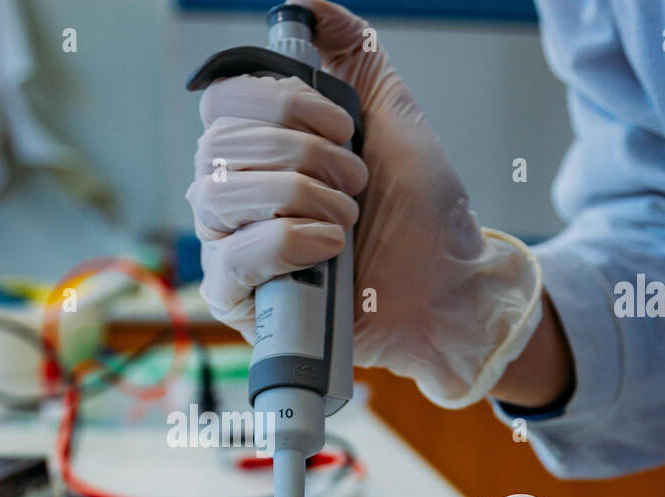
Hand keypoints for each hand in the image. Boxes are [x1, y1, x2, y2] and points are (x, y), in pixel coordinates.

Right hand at [185, 0, 542, 407]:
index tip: (342, 126)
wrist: (445, 285)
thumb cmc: (419, 212)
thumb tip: (305, 0)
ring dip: (301, 197)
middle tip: (355, 179)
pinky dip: (287, 242)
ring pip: (220, 196)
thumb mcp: (391, 113)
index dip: (280, 105)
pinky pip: (233, 258)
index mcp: (259, 147)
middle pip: (220, 145)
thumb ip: (351, 52)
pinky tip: (329, 247)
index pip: (223, 101)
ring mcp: (228, 245)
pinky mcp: (237, 298)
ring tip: (346, 218)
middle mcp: (232, 192)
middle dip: (302, 155)